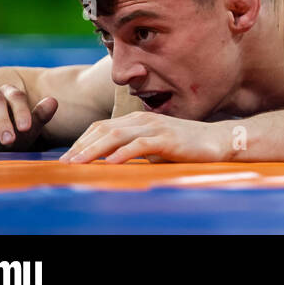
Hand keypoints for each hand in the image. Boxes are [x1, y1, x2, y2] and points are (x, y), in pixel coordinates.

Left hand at [60, 111, 232, 163]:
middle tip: (63, 164)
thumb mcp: (155, 148)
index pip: (101, 127)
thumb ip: (135, 150)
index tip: (67, 157)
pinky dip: (122, 153)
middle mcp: (143, 120)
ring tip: (77, 163)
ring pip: (115, 136)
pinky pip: (140, 145)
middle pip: (103, 129)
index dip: (82, 141)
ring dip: (93, 150)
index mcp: (138, 120)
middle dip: (80, 146)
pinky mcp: (167, 138)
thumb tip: (112, 164)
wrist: (220, 141)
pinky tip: (110, 163)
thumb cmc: (187, 147)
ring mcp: (155, 127)